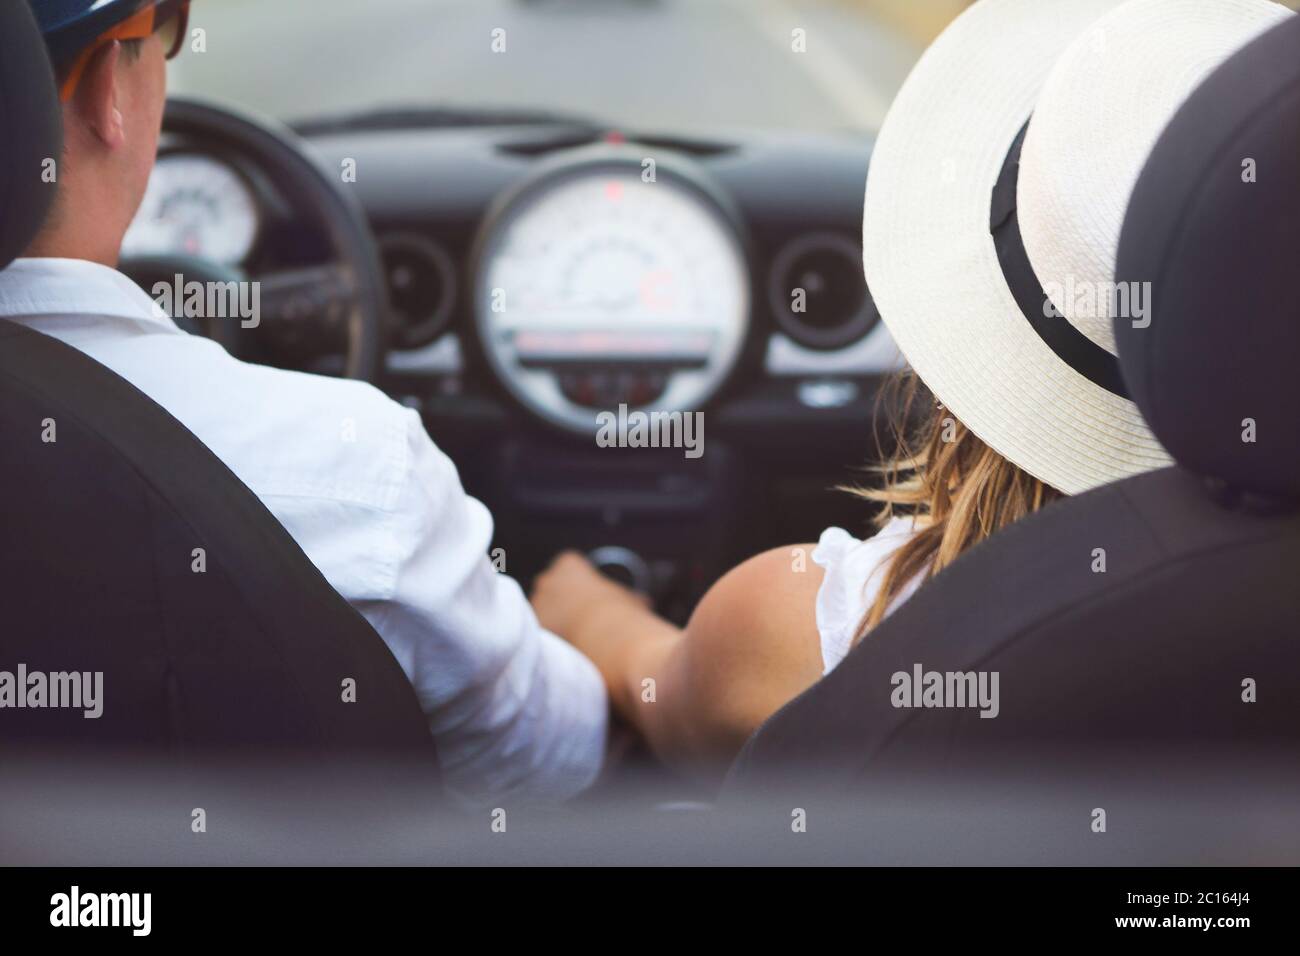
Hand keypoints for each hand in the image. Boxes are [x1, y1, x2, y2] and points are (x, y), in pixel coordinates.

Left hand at [530, 550, 649, 642]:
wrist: (606, 642)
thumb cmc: (621, 615)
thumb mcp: (630, 600)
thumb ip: (629, 598)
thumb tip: (644, 604)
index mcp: (569, 565)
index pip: (569, 566)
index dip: (581, 582)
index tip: (591, 596)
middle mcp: (547, 581)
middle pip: (552, 588)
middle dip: (563, 601)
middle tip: (583, 619)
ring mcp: (536, 605)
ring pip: (543, 611)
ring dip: (555, 621)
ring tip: (577, 639)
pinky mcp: (533, 631)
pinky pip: (541, 634)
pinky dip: (551, 641)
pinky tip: (569, 650)